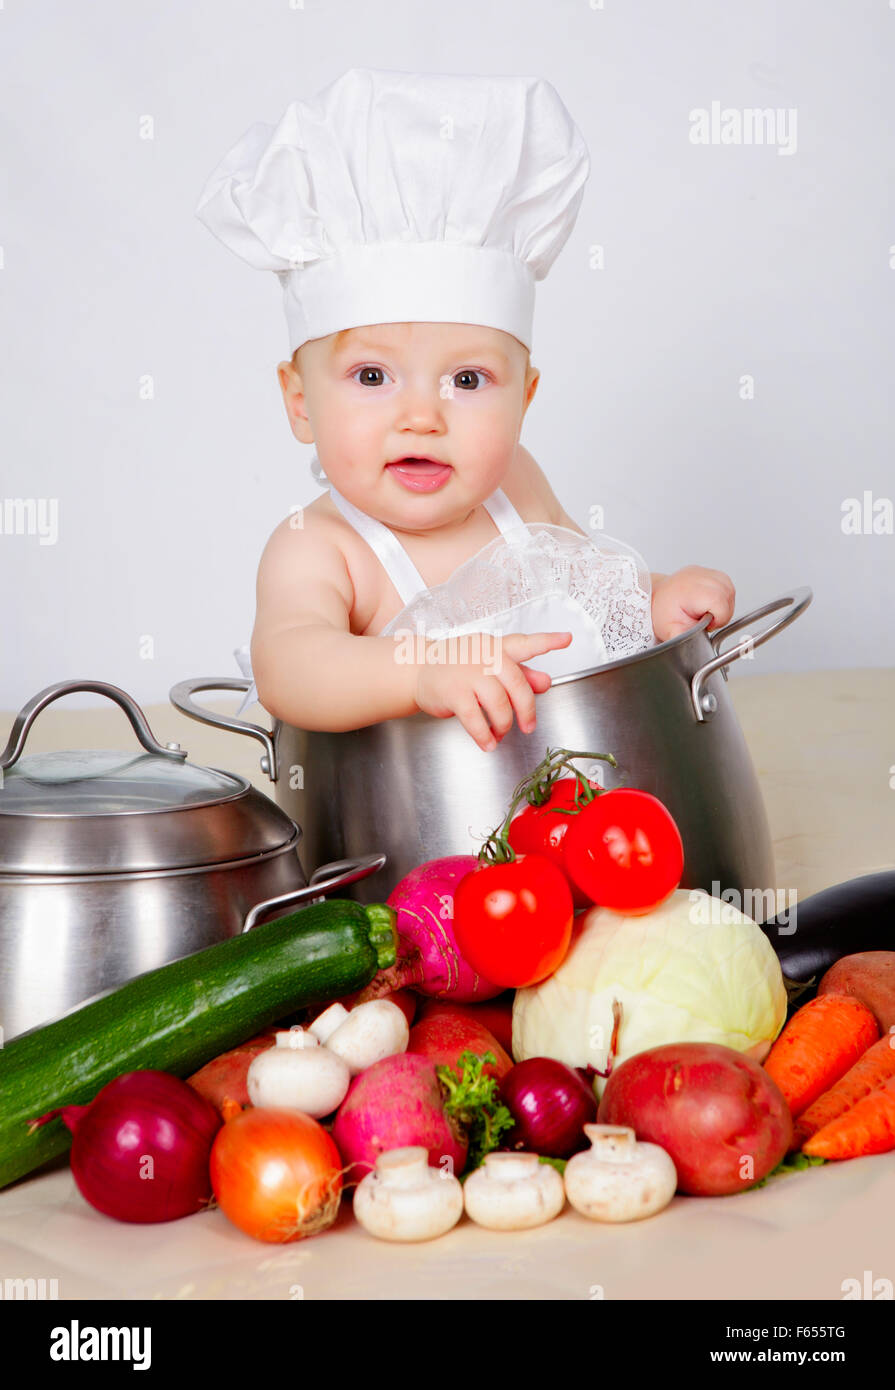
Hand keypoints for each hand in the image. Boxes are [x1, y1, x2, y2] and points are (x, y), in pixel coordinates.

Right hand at [414, 630, 572, 751]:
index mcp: (497, 647)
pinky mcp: (454, 693)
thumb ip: (520, 673)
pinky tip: (488, 742)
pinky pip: (476, 720)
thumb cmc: (458, 667)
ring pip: (499, 705)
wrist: (419, 669)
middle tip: (529, 726)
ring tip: (500, 734)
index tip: (567, 639)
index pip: (525, 643)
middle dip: (526, 710)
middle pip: (517, 684)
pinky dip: (484, 736)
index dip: (547, 641)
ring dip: (503, 726)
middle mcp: (485, 657)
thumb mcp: (490, 664)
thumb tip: (546, 682)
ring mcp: (469, 674)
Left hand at [651, 566, 734, 641]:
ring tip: (705, 610)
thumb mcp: (671, 631)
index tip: (705, 622)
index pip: (722, 606)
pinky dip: (721, 596)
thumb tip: (695, 650)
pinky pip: (726, 586)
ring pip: (730, 592)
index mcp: (693, 591)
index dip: (717, 620)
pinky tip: (708, 602)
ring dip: (722, 605)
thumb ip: (687, 640)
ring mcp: (706, 572)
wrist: (656, 597)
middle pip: (729, 598)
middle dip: (720, 613)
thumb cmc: (662, 612)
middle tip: (703, 617)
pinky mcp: (710, 572)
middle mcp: (701, 577)